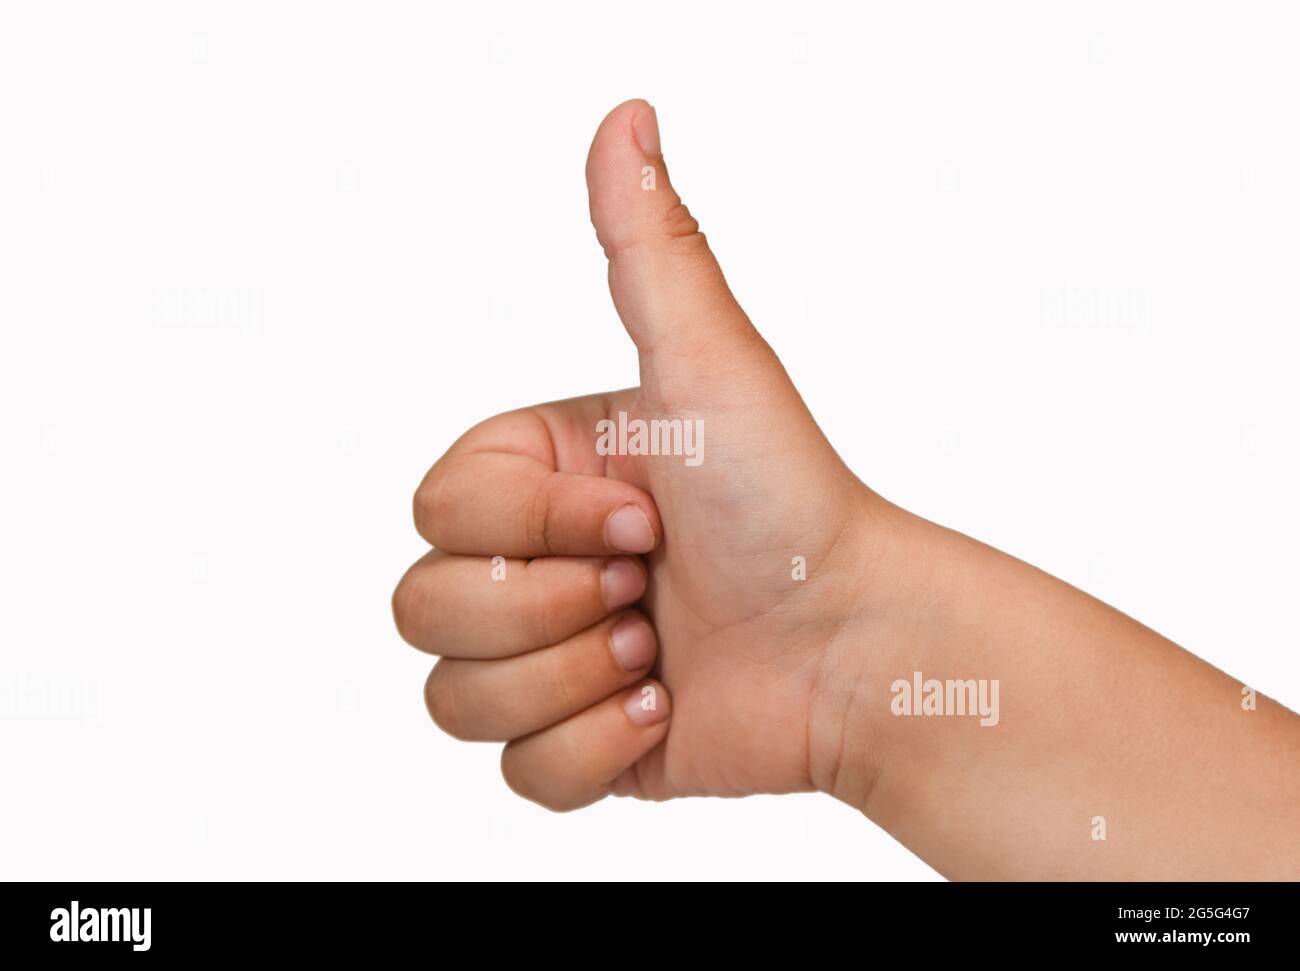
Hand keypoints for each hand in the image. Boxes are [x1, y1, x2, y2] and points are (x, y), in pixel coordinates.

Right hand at [393, 99, 882, 808]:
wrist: (858, 642)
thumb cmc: (789, 499)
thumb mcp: (709, 365)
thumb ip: (650, 248)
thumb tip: (627, 119)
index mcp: (533, 476)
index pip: (436, 512)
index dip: (537, 525)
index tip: (644, 515)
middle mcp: (531, 562)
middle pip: (424, 609)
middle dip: (551, 608)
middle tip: (649, 586)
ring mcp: (548, 658)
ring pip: (456, 700)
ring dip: (574, 679)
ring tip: (660, 647)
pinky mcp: (577, 743)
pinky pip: (518, 774)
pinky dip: (598, 751)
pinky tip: (668, 709)